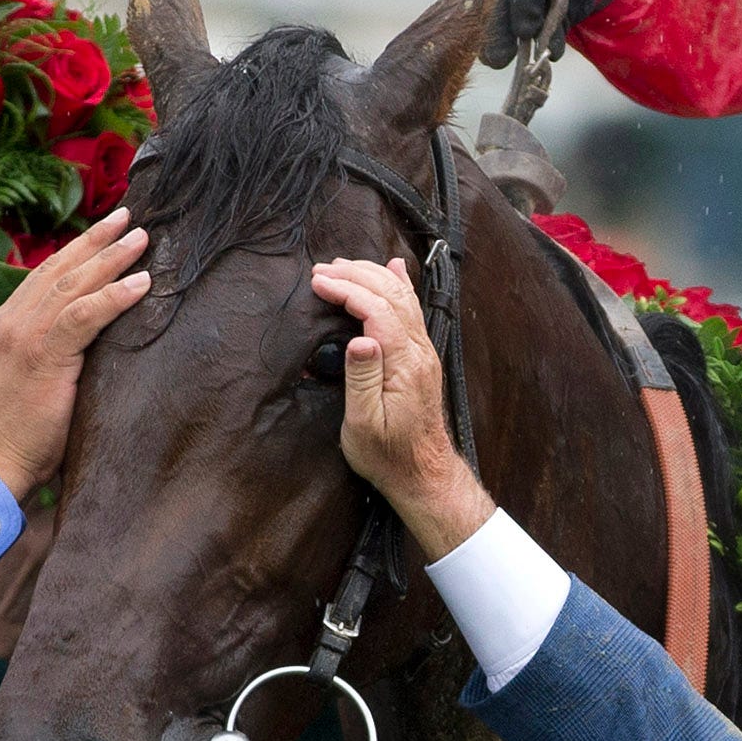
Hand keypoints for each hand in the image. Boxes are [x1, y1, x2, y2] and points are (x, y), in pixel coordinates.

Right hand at [0, 210, 151, 500]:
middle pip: (57, 269)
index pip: (40, 278)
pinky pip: (84, 315)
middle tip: (127, 218)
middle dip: (95, 241)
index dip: (73, 253)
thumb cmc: (13, 438)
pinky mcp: (43, 355)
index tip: (101, 236)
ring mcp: (22, 336)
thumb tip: (86, 343)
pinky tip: (141, 283)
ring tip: (141, 239)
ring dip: (111, 257)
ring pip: (72, 283)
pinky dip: (114, 296)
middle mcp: (8, 323)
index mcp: (0, 326)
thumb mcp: (22, 382)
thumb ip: (45, 354)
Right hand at [309, 255, 494, 558]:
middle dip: (356, 275)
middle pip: (391, 295)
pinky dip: (399, 285)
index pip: (376, 310)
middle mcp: (419, 351)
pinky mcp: (421, 357)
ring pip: (403, 297)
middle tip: (321, 270)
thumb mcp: (365, 424)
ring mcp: (423, 352)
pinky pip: (411, 309)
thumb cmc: (388, 455)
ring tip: (342, 266)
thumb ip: (363, 379)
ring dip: (372, 275)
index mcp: (405, 364)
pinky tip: (393, 268)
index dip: (347, 290)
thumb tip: (360, 339)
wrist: (423, 473)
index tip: (318, 283)